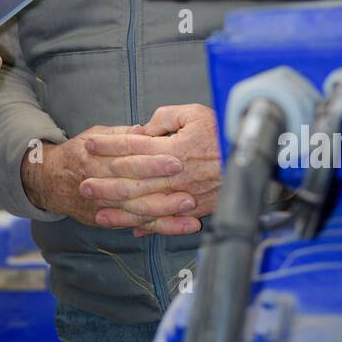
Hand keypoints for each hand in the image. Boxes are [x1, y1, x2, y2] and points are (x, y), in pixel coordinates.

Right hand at [20, 124, 195, 227]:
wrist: (50, 181)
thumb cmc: (79, 153)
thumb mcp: (95, 135)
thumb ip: (122, 134)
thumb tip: (147, 130)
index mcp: (97, 156)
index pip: (127, 158)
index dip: (151, 159)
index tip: (176, 158)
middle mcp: (99, 182)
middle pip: (133, 186)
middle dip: (161, 187)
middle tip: (188, 186)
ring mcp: (103, 205)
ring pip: (136, 210)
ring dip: (165, 211)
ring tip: (190, 207)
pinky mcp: (107, 220)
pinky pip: (137, 225)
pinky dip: (161, 227)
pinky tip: (182, 226)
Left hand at [77, 103, 220, 236]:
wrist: (259, 159)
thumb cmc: (225, 131)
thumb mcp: (196, 113)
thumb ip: (166, 117)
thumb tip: (144, 130)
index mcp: (174, 149)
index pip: (132, 146)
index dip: (109, 144)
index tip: (90, 144)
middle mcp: (176, 176)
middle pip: (132, 181)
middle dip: (105, 184)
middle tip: (82, 185)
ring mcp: (185, 195)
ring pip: (146, 206)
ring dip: (120, 211)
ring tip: (98, 214)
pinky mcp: (197, 209)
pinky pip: (168, 221)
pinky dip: (149, 226)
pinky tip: (132, 229)